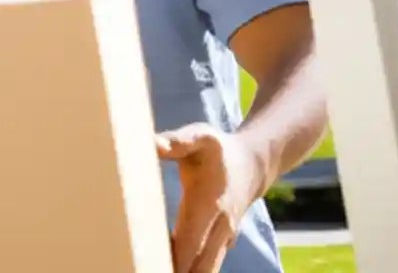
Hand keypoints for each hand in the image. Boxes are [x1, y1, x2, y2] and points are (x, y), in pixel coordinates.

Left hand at [156, 123, 266, 272]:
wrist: (253, 164)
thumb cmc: (218, 150)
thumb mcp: (200, 137)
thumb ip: (177, 141)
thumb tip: (152, 143)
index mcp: (207, 204)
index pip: (189, 243)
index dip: (172, 259)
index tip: (149, 262)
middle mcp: (218, 227)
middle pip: (197, 266)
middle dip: (175, 271)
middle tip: (144, 270)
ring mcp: (222, 239)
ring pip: (204, 269)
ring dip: (183, 272)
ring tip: (152, 268)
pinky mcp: (220, 244)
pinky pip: (205, 264)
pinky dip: (190, 269)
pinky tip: (168, 265)